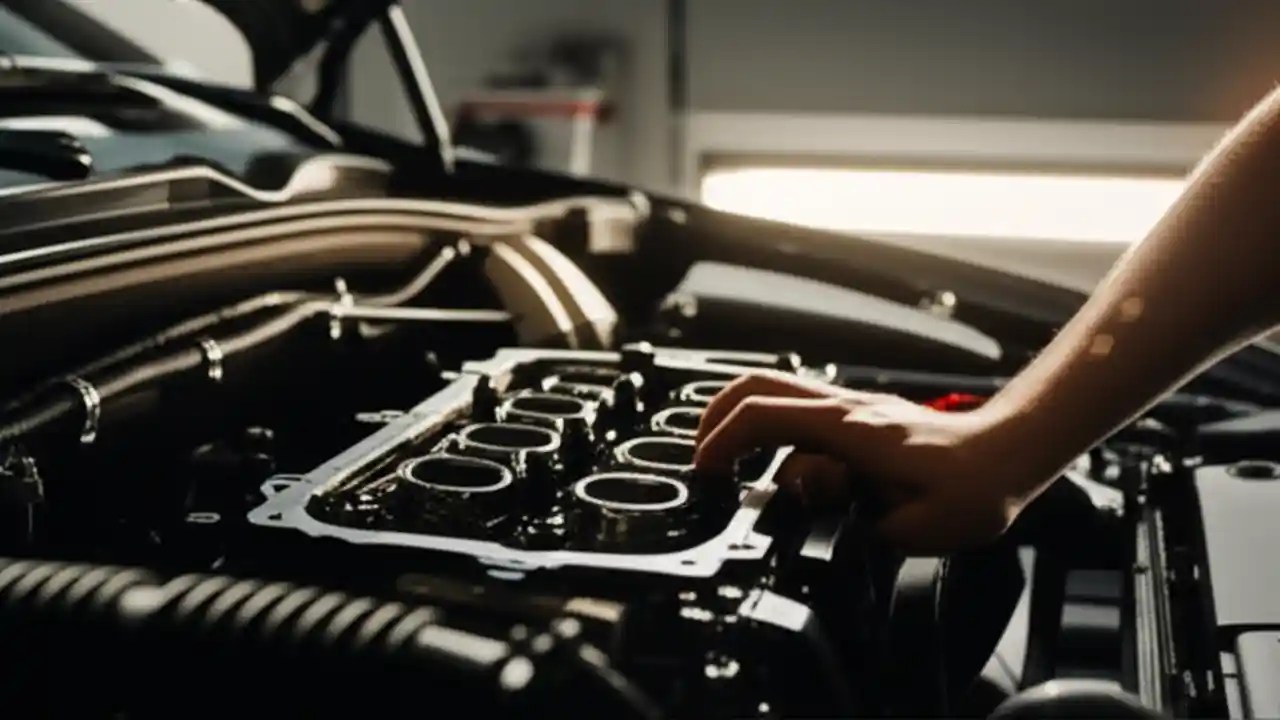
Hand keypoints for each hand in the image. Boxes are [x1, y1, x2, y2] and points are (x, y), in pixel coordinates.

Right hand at [693, 373, 1033, 554]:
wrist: (1005, 456)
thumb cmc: (970, 489)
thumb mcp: (913, 527)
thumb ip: (852, 521)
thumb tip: (807, 509)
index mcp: (850, 430)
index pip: (762, 415)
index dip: (721, 441)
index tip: (708, 475)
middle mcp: (843, 408)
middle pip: (754, 385)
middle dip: (715, 418)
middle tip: (705, 462)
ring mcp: (848, 406)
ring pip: (772, 392)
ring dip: (740, 422)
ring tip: (731, 468)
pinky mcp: (854, 416)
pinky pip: (796, 410)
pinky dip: (769, 430)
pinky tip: (774, 467)